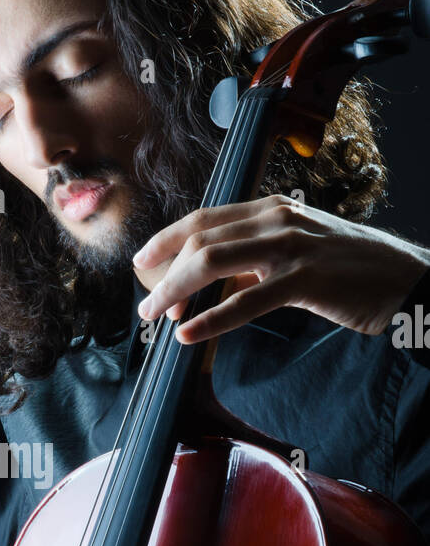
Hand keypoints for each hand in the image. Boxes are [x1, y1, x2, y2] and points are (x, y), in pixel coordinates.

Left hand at [134, 194, 429, 343]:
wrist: (407, 278)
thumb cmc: (350, 270)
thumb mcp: (297, 253)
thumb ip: (254, 263)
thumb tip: (207, 287)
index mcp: (272, 209)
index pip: (203, 218)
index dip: (166, 240)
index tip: (142, 263)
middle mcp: (277, 220)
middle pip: (199, 239)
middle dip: (163, 272)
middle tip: (145, 305)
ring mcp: (291, 248)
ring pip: (213, 263)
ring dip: (175, 292)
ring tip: (156, 318)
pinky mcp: (306, 281)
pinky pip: (246, 301)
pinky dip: (211, 320)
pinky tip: (189, 336)